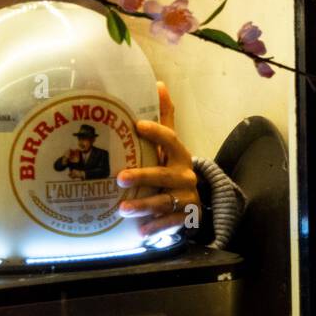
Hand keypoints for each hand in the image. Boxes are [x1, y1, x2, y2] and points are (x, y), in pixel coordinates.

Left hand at [116, 81, 201, 239]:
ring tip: (123, 209)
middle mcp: (185, 176)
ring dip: (144, 205)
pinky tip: (140, 232)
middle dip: (143, 176)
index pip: (171, 139)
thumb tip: (158, 83)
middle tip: (119, 177)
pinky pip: (171, 224)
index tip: (138, 126)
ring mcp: (186, 198)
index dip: (157, 132)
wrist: (196, 200)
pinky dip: (156, 228)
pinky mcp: (185, 218)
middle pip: (164, 175)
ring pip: (165, 202)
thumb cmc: (173, 167)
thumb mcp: (171, 145)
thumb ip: (164, 118)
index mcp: (180, 155)